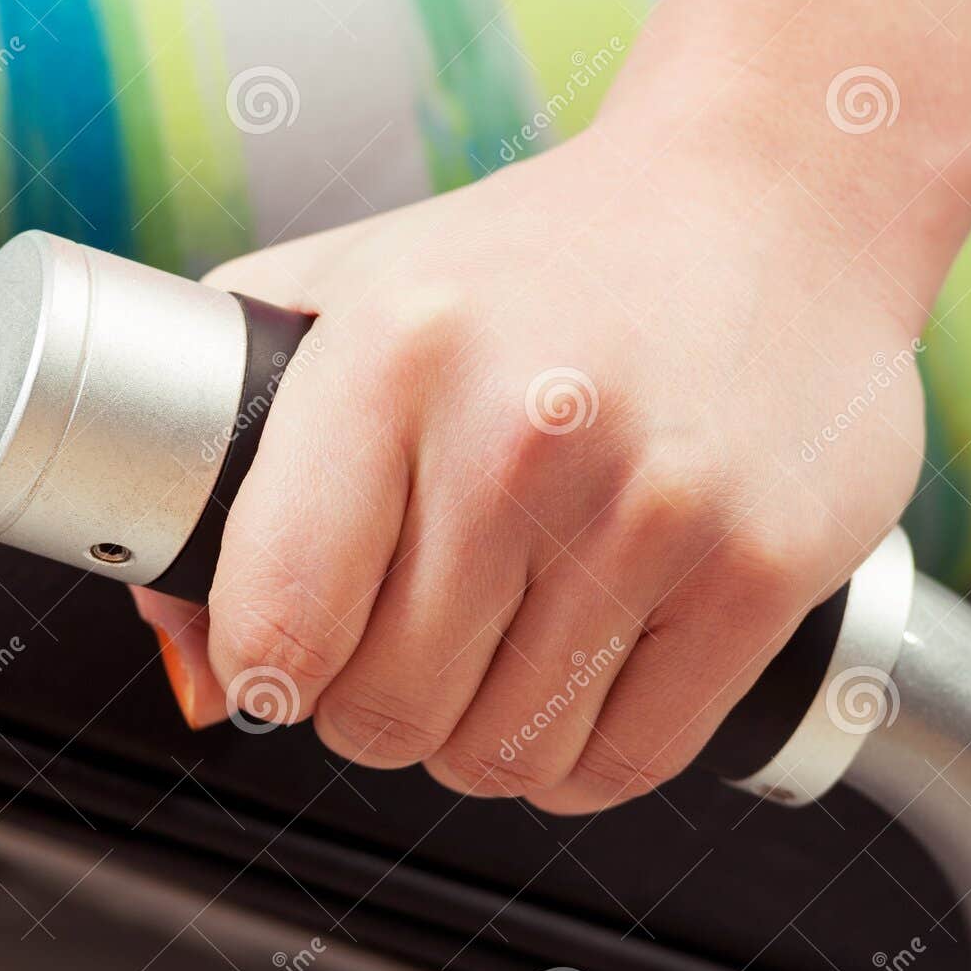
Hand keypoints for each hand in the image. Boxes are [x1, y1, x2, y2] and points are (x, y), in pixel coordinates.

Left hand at [131, 119, 926, 813]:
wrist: (777, 205)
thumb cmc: (550, 262)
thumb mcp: (356, 296)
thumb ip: (231, 452)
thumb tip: (193, 658)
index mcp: (395, 354)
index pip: (276, 627)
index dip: (266, 672)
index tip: (290, 659)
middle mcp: (520, 436)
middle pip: (385, 715)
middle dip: (376, 707)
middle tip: (408, 646)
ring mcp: (653, 511)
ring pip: (503, 761)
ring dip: (481, 739)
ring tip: (499, 651)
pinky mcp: (759, 574)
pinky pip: (622, 765)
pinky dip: (581, 756)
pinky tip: (581, 678)